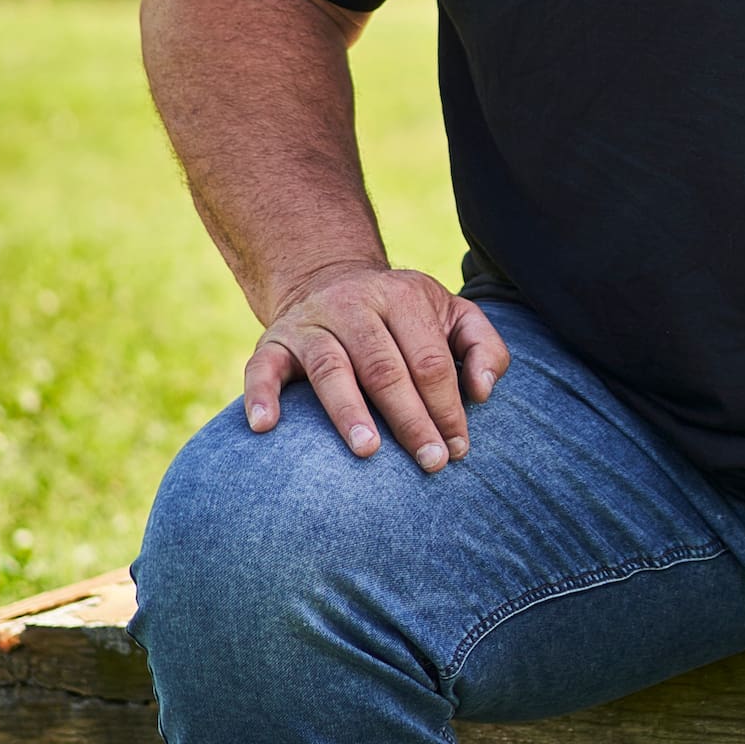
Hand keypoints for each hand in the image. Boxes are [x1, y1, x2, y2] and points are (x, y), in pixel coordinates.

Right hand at [244, 264, 511, 468]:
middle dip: (410, 420)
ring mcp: (311, 323)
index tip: (457, 449)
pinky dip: (260, 396)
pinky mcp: (273, 342)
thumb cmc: (406, 316)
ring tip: (368, 452)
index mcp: (402, 297)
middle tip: (430, 463)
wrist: (332, 280)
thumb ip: (483, 347)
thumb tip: (482, 392)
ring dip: (349, 413)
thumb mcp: (454, 314)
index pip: (428, 360)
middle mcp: (354, 305)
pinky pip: (262, 368)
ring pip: (330, 369)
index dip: (446, 407)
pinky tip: (265, 427)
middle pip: (384, 369)